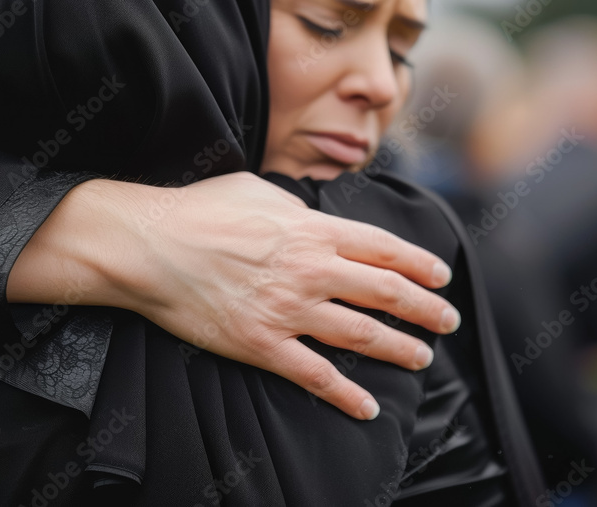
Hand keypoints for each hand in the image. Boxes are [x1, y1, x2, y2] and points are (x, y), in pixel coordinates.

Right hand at [8, 172, 457, 419]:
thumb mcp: (258, 189)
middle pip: (387, 292)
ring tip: (422, 358)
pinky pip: (315, 376)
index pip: (385, 248)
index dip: (420, 264)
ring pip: (363, 335)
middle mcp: (312, 270)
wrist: (150, 246)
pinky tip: (366, 407)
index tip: (441, 276)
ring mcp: (289, 310)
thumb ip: (296, 204)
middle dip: (426, 310)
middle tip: (447, 321)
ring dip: (400, 349)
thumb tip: (314, 212)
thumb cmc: (199, 210)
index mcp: (314, 229)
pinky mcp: (262, 345)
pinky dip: (346, 395)